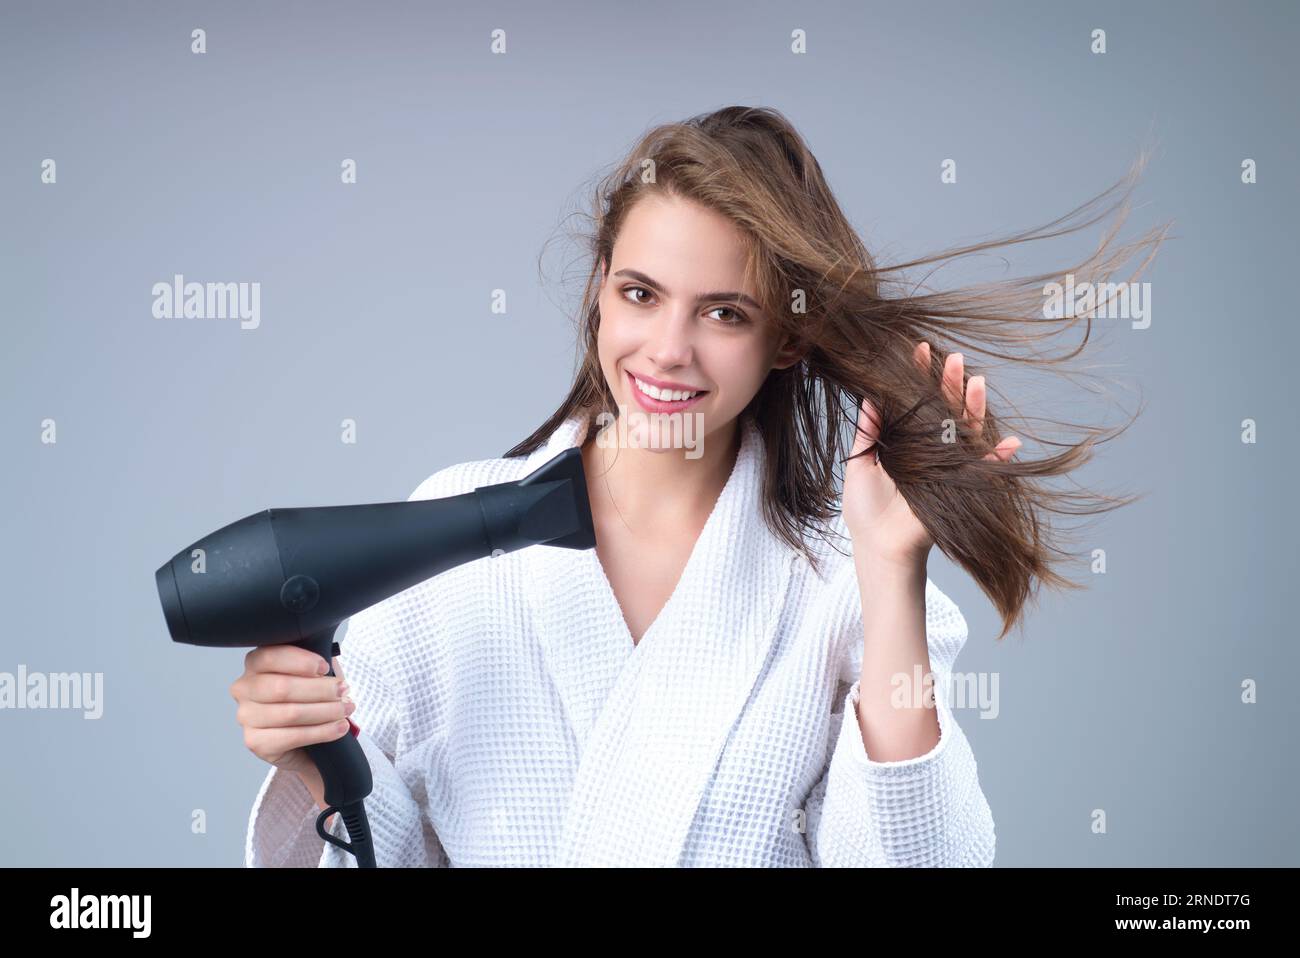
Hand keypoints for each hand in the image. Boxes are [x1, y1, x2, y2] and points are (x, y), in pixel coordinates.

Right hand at [229, 646, 354, 780]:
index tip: (324, 667)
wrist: (307, 739)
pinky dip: (322, 731)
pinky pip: (292, 736)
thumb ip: (314, 664)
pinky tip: (338, 728)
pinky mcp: (255, 742)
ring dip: (326, 711)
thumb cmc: (309, 698)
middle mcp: (244, 689)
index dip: (300, 661)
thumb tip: (327, 663)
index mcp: (255, 664)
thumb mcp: (313, 674)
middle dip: (320, 689)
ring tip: (346, 709)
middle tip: (344, 691)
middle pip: (282, 687)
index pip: (270, 656)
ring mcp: (246, 717)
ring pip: (290, 713)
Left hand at [842, 341, 1022, 564]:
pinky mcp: (960, 487)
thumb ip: (868, 431)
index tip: (917, 349)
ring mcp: (946, 466)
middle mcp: (928, 449)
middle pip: (944, 409)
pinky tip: (1009, 442)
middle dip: (949, 383)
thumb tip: (868, 394)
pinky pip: (984, 470)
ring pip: (966, 430)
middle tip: (954, 357)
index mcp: (904, 441)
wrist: (878, 545)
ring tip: (977, 382)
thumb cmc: (865, 508)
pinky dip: (998, 458)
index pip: (914, 402)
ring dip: (974, 408)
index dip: (917, 377)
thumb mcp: (859, 463)